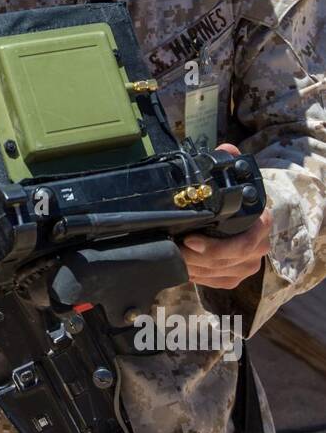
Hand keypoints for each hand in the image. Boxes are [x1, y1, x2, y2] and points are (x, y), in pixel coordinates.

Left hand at [179, 143, 271, 288]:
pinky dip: (198, 277)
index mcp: (260, 223)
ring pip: (219, 274)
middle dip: (195, 258)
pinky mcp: (237, 276)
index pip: (243, 243)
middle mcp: (259, 247)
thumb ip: (228, 162)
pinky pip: (217, 282)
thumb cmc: (233, 198)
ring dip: (193, 267)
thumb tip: (227, 149)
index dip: (215, 246)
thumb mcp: (230, 179)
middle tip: (172, 248)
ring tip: (172, 256)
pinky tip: (184, 268)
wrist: (245, 215)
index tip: (189, 240)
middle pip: (226, 262)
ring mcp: (250, 264)